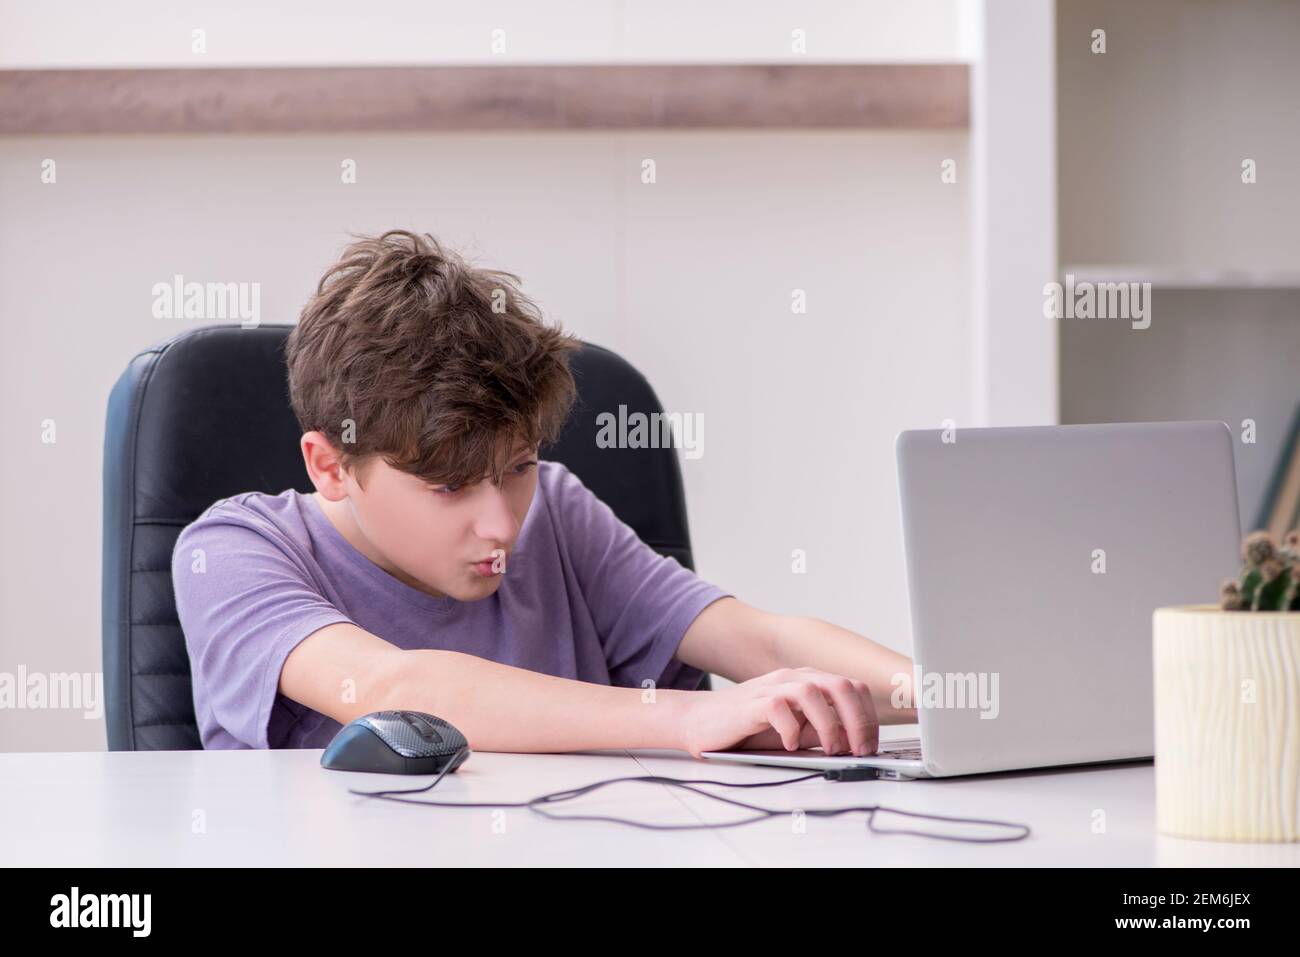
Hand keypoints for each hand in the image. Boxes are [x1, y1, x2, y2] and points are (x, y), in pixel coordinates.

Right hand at [676, 667, 878, 758]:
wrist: (697, 721)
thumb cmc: (746, 728)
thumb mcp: (794, 730)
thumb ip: (821, 731)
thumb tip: (853, 743)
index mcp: (808, 681)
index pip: (852, 688)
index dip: (869, 717)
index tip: (871, 745)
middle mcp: (793, 678)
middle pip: (841, 686)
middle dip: (858, 721)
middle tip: (860, 750)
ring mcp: (772, 687)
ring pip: (814, 692)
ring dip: (830, 725)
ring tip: (830, 750)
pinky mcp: (751, 703)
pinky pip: (779, 707)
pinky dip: (790, 729)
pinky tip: (789, 745)